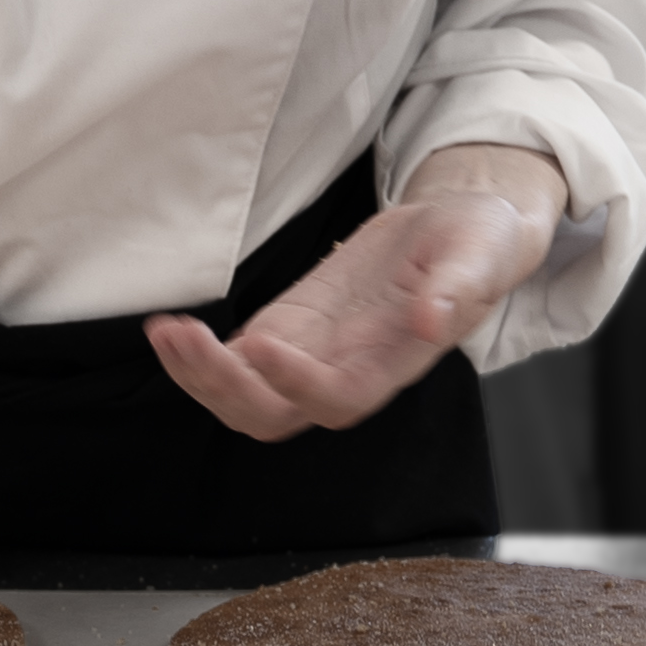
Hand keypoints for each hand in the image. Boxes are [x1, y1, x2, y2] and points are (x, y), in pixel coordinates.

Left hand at [145, 147, 564, 445]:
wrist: (457, 233)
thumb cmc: (475, 245)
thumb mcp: (480, 251)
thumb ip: (460, 287)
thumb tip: (435, 320)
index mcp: (392, 364)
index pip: (335, 398)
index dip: (296, 383)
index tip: (261, 346)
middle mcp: (344, 371)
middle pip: (273, 412)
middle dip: (223, 387)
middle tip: (185, 340)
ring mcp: (310, 354)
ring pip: (244, 396)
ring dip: (199, 375)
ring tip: (165, 333)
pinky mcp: (289, 328)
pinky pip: (235, 361)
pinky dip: (198, 353)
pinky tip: (167, 326)